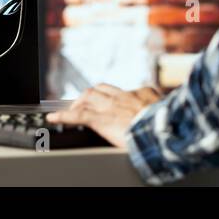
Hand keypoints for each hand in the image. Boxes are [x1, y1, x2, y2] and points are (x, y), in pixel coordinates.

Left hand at [46, 83, 164, 147]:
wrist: (160, 128)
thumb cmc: (165, 121)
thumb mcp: (164, 106)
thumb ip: (156, 100)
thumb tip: (158, 98)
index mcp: (136, 94)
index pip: (116, 91)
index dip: (106, 96)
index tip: (103, 101)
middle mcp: (120, 97)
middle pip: (98, 91)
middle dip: (88, 98)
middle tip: (82, 107)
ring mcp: (109, 107)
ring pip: (87, 99)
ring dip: (76, 105)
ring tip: (68, 113)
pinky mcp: (99, 119)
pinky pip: (77, 116)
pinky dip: (63, 116)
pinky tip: (52, 118)